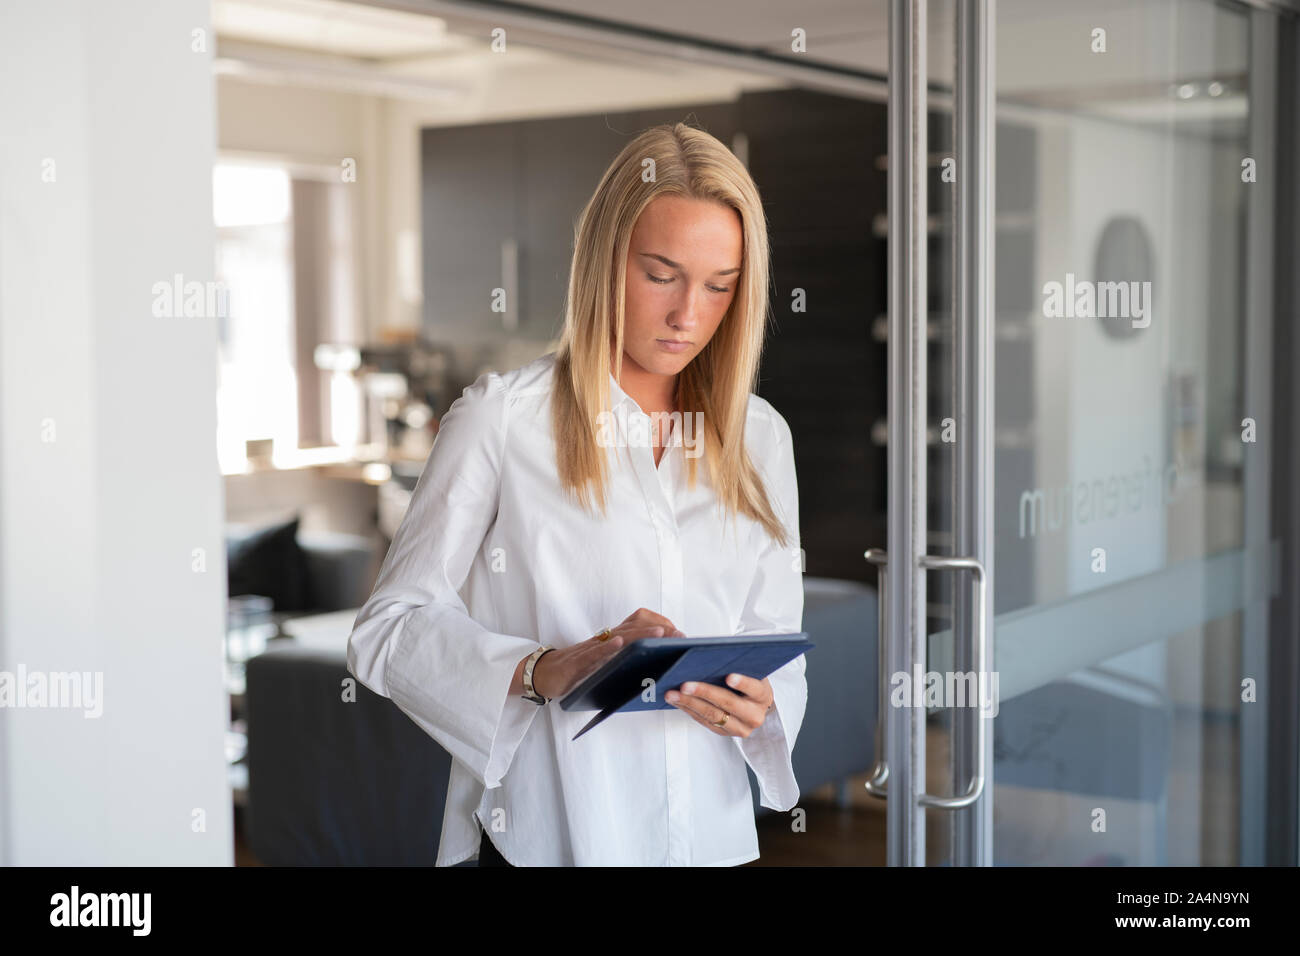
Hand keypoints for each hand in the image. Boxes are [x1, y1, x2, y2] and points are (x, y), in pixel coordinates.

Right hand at [532, 607, 684, 699]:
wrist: (544, 673)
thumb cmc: (575, 671)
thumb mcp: (604, 666)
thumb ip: (623, 663)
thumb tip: (652, 671)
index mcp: (611, 642)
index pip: (638, 629)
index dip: (658, 628)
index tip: (679, 634)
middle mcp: (603, 641)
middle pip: (633, 630)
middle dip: (657, 632)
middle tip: (679, 635)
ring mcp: (591, 649)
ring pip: (618, 638)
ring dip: (640, 635)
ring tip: (659, 634)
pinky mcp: (578, 661)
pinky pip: (594, 652)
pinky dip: (607, 647)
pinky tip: (620, 643)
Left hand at [665, 673, 773, 737]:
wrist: (753, 703)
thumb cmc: (749, 680)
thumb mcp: (750, 670)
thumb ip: (738, 663)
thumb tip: (712, 652)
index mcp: (763, 695)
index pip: (754, 688)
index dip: (743, 683)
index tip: (729, 676)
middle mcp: (754, 715)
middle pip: (728, 704)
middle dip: (704, 692)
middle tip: (685, 684)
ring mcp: (740, 727)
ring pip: (713, 716)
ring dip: (689, 703)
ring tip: (673, 693)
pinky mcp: (725, 732)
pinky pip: (704, 721)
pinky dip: (689, 710)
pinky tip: (677, 700)